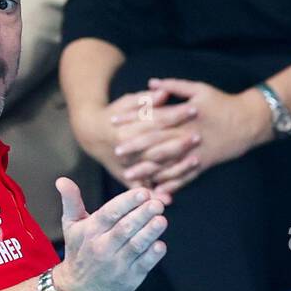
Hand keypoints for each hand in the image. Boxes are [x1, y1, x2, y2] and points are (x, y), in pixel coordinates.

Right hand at [53, 177, 166, 290]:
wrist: (77, 290)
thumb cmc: (78, 251)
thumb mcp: (72, 226)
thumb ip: (71, 201)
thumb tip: (62, 180)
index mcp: (91, 231)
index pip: (110, 213)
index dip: (127, 202)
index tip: (143, 192)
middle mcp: (102, 247)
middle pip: (125, 228)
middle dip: (142, 215)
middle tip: (158, 203)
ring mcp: (116, 264)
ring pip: (135, 246)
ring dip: (149, 233)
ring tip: (162, 220)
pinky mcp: (128, 279)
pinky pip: (142, 265)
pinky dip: (152, 256)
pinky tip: (160, 245)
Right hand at [73, 88, 198, 184]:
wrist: (92, 135)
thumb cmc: (113, 114)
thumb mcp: (126, 102)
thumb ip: (145, 99)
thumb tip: (164, 92)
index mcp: (124, 130)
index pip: (155, 121)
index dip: (175, 114)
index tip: (194, 108)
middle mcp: (125, 151)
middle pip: (156, 146)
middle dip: (179, 141)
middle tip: (198, 136)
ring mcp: (126, 165)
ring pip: (153, 168)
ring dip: (174, 167)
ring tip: (196, 160)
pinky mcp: (126, 178)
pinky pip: (144, 187)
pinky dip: (157, 193)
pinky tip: (171, 198)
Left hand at [120, 78, 270, 200]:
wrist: (249, 122)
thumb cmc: (222, 103)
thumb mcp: (200, 89)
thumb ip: (174, 86)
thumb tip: (151, 83)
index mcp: (184, 116)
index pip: (152, 117)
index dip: (132, 120)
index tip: (115, 123)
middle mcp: (187, 134)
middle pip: (157, 142)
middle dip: (136, 148)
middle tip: (116, 153)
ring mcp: (195, 151)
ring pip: (168, 163)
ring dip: (148, 170)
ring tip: (130, 175)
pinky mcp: (203, 163)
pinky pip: (185, 176)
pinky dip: (171, 183)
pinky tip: (156, 188)